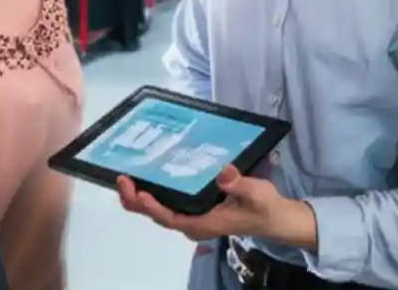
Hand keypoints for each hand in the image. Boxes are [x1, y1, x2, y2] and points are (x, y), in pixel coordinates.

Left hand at [116, 165, 317, 248]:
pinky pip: (167, 205)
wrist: (274, 218)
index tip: (140, 192)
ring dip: (140, 198)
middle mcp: (193, 223)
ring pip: (159, 211)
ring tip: (125, 178)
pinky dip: (152, 194)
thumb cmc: (264, 207)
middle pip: (157, 215)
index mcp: (204, 223)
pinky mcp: (194, 210)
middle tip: (122, 179)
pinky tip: (147, 178)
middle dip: (136, 200)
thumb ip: (239, 185)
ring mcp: (192, 218)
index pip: (171, 217)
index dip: (153, 207)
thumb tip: (223, 173)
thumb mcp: (256, 193)